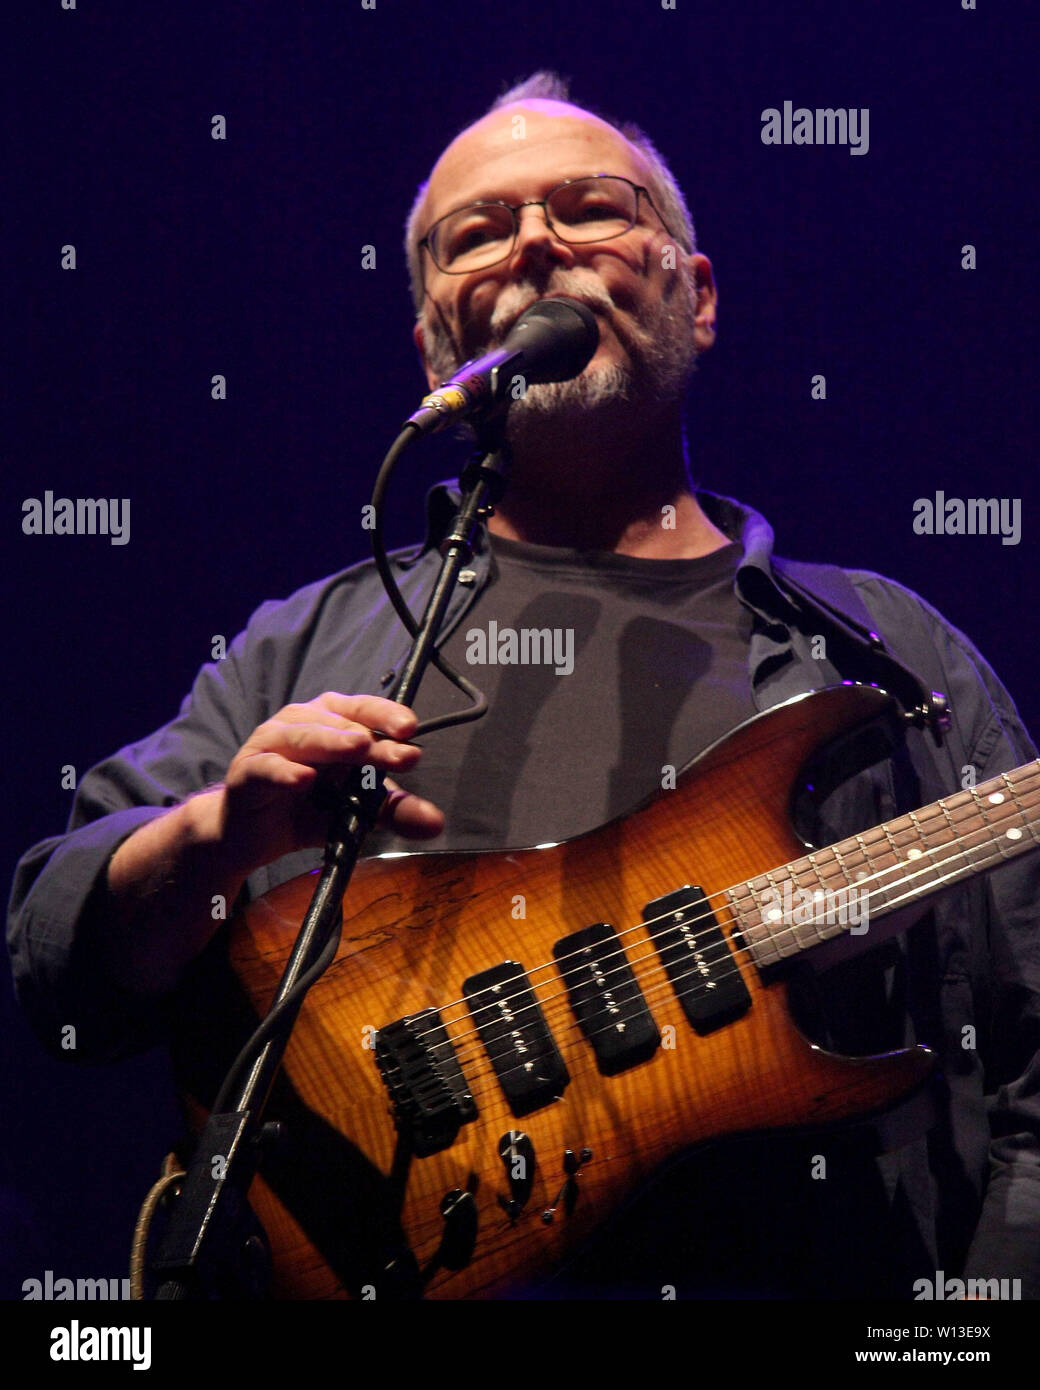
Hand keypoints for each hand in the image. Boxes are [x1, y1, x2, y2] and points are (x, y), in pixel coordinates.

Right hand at [220, 693, 443, 871]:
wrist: (252, 835)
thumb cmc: (307, 809)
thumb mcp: (356, 810)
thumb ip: (393, 811)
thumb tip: (436, 823)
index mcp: (332, 721)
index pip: (363, 709)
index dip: (387, 715)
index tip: (412, 730)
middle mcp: (302, 722)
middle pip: (341, 725)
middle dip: (372, 739)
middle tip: (399, 754)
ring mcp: (272, 742)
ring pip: (304, 736)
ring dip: (333, 742)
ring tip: (359, 748)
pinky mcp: (249, 770)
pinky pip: (268, 767)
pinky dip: (285, 772)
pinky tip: (304, 779)